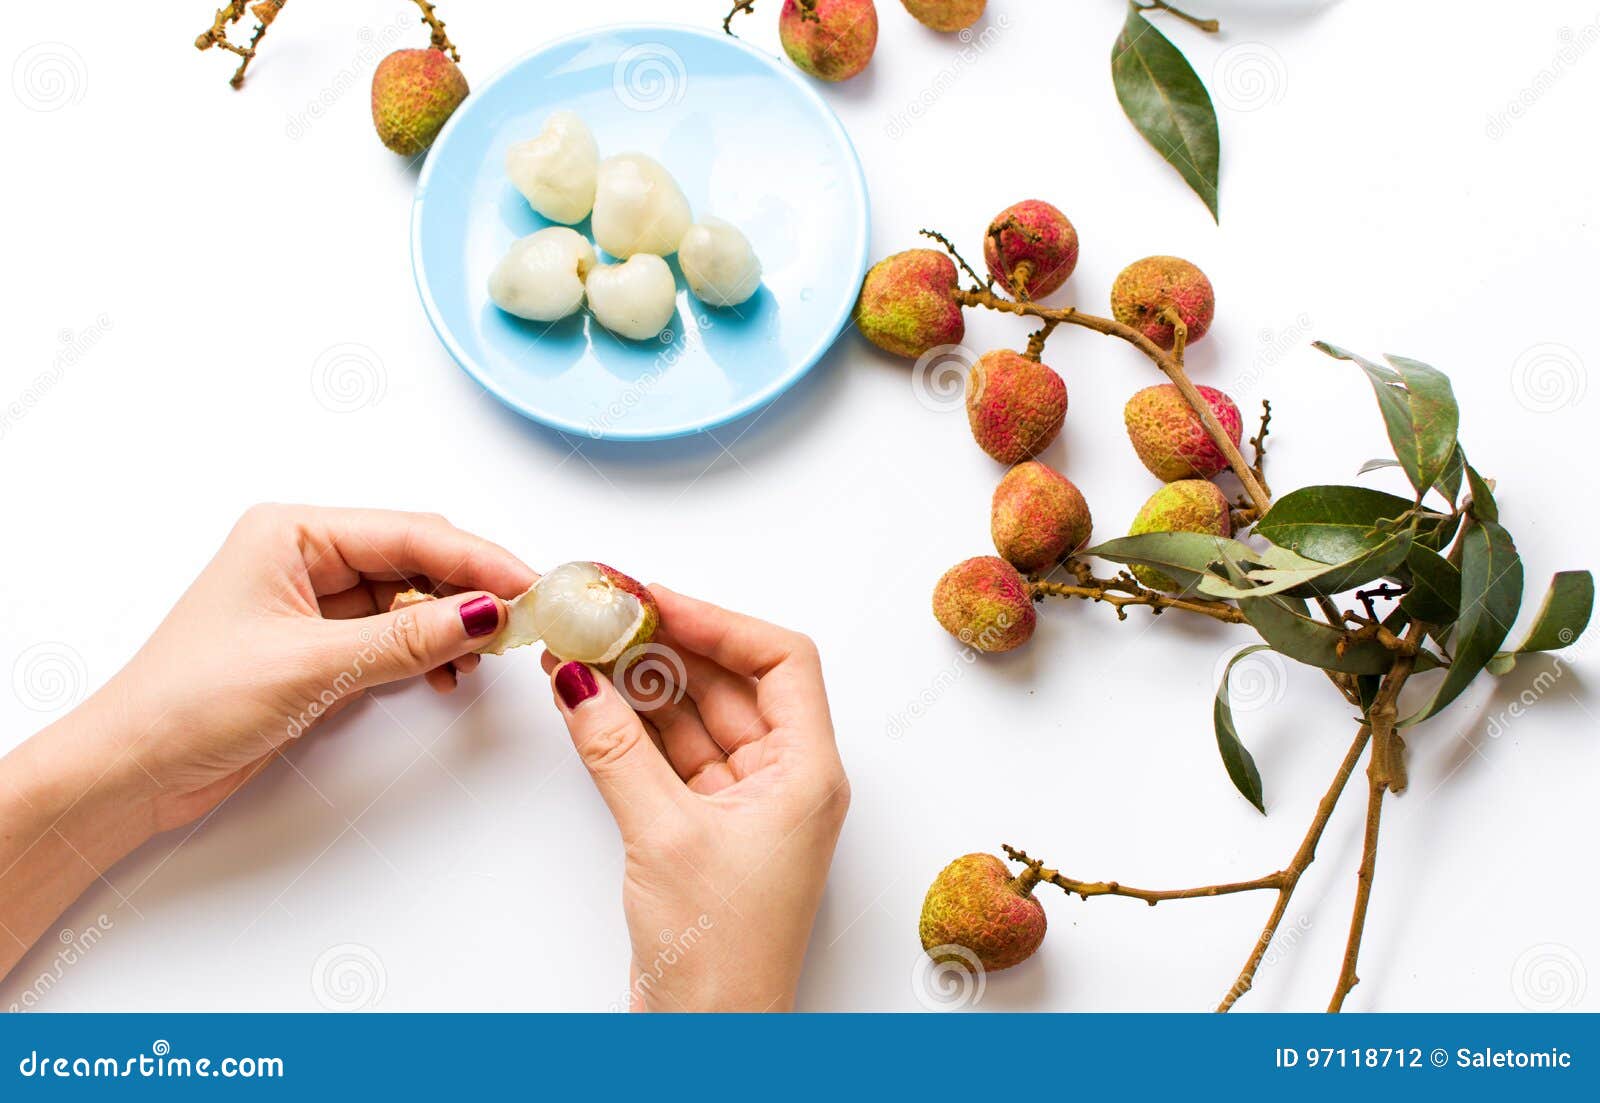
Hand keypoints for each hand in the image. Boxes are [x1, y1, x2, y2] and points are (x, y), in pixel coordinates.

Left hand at [0, 504, 535, 975]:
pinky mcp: (320, 647)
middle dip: (471, 588)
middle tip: (523, 619)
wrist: (133, 771)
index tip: (530, 584)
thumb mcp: (313, 665)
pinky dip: (426, 651)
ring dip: (450, 624)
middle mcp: (305, 557)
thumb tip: (484, 613)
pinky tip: (446, 673)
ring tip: (485, 655)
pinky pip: (394, 635)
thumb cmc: (190, 702)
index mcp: (291, 533)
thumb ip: (407, 638)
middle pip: (416, 558)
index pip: (410, 532)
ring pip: (411, 598)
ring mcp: (314, 603)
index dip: (477, 558)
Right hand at [542, 586, 849, 1011]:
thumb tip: (581, 683)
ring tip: (585, 648)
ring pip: (697, 716)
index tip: (656, 601)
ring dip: (642, 684)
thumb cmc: (723, 957)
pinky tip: (591, 701)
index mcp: (808, 773)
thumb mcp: (663, 836)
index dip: (719, 621)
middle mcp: (786, 781)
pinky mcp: (708, 829)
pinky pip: (673, 756)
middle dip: (668, 646)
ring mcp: (747, 805)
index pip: (781, 660)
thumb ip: (616, 750)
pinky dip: (633, 728)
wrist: (709, 1040)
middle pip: (732, 682)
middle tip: (607, 616)